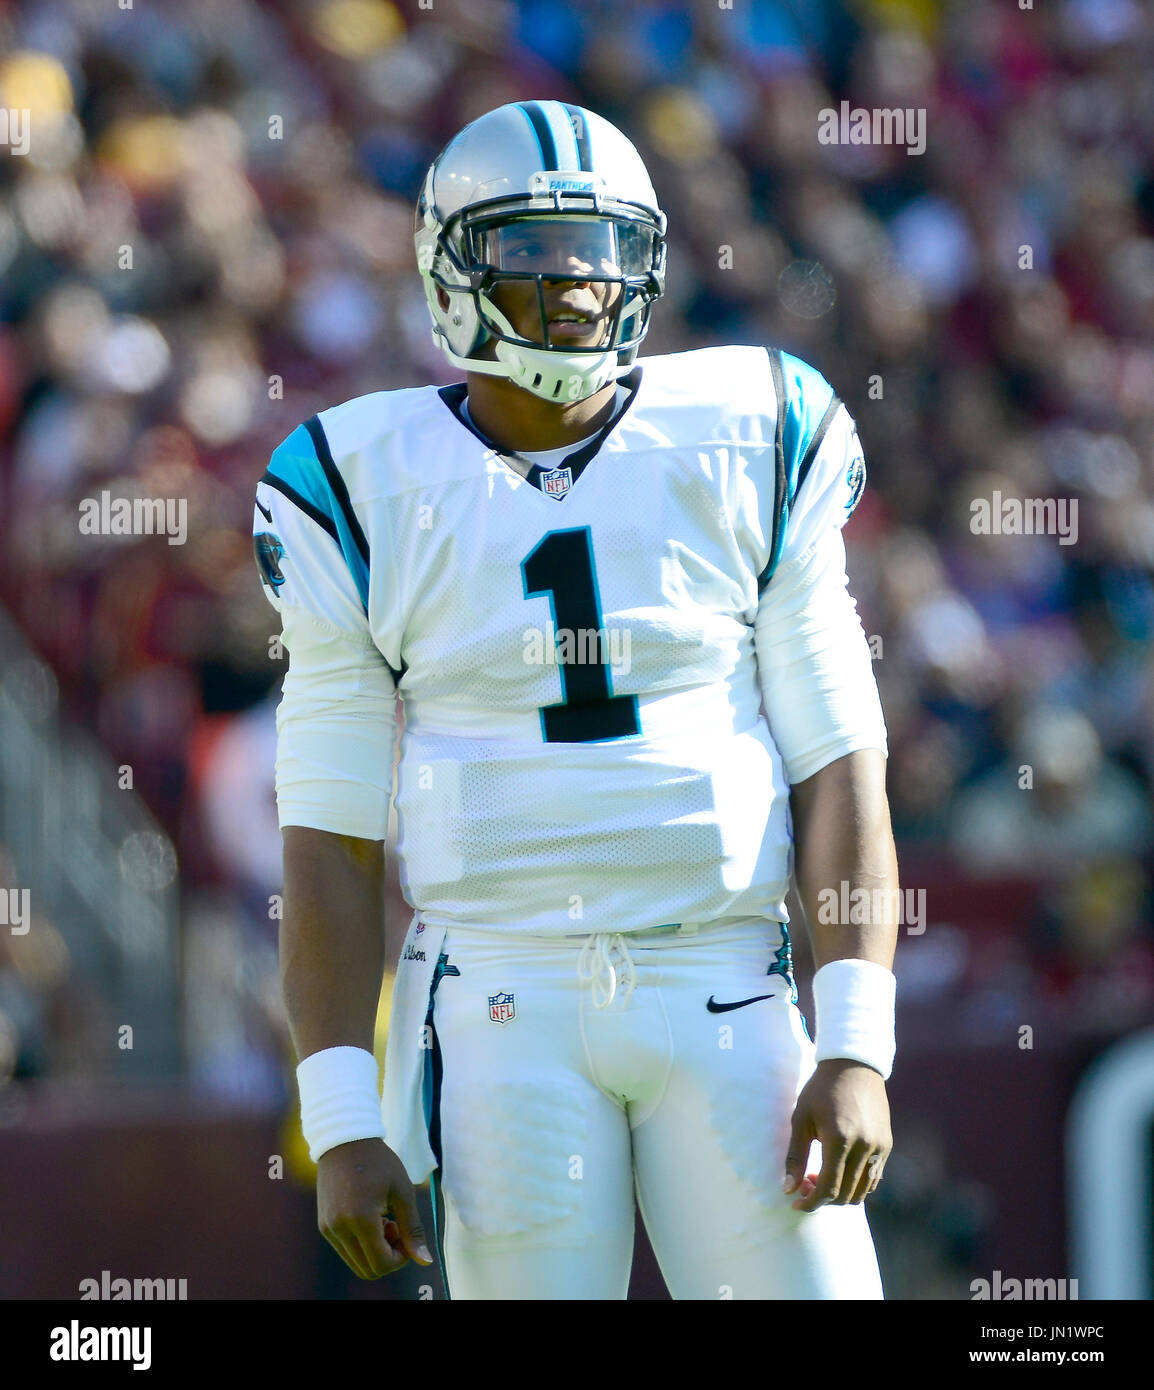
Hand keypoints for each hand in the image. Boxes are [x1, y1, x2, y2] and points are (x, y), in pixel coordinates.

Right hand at [317, 1137, 433, 1278]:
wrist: (345, 1140)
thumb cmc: (379, 1162)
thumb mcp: (402, 1191)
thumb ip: (412, 1228)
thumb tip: (425, 1261)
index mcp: (361, 1219)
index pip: (381, 1264)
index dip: (400, 1259)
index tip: (406, 1235)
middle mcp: (339, 1228)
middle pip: (367, 1269)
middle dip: (388, 1257)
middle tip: (396, 1227)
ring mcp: (328, 1228)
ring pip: (356, 1263)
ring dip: (374, 1251)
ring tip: (383, 1219)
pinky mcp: (324, 1225)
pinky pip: (345, 1250)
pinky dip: (361, 1244)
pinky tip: (370, 1217)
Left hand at [784, 1059, 890, 1212]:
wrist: (854, 1065)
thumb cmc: (821, 1089)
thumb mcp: (801, 1118)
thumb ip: (795, 1156)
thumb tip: (788, 1189)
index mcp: (840, 1139)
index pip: (829, 1188)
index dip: (811, 1202)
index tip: (796, 1203)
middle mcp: (865, 1147)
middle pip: (845, 1195)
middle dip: (823, 1199)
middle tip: (805, 1186)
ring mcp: (880, 1148)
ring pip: (862, 1192)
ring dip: (840, 1195)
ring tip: (821, 1178)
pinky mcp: (887, 1145)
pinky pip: (873, 1179)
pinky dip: (856, 1185)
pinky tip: (839, 1171)